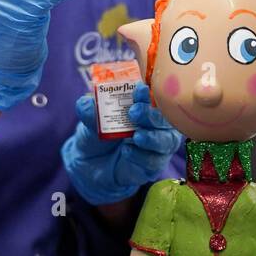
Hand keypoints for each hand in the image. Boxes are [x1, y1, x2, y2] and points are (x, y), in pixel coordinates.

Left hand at [62, 83, 181, 204]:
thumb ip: (89, 111)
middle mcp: (155, 124)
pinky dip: (143, 156)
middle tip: (134, 112)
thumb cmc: (96, 135)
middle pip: (165, 118)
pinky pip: (155, 161)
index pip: (153, 96)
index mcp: (144, 106)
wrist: (89, 165)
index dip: (148, 93)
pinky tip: (127, 151)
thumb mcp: (89, 121)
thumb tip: (88, 102)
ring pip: (167, 141)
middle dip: (151, 114)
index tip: (139, 89)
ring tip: (135, 137)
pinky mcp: (153, 166)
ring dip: (152, 137)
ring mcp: (157, 146)